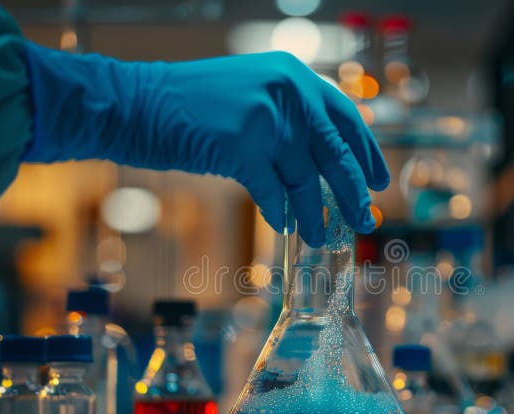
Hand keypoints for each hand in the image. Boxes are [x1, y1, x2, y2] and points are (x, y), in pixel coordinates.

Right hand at [23, 46, 389, 245]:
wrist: (135, 103)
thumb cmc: (191, 107)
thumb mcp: (253, 98)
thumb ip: (290, 120)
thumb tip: (325, 164)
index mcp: (294, 75)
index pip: (345, 117)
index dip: (366, 153)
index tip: (378, 180)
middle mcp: (288, 89)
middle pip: (335, 150)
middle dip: (353, 190)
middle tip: (365, 219)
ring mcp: (266, 115)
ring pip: (305, 177)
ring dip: (315, 212)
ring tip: (322, 237)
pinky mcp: (242, 143)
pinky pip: (272, 190)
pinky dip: (279, 211)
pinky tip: (285, 225)